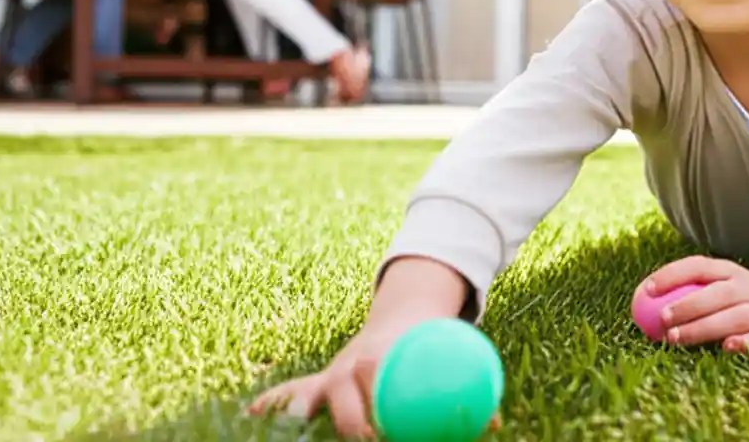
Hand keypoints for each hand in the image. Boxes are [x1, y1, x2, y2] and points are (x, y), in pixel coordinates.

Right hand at [248, 317, 500, 438]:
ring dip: (290, 406)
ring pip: (305, 391)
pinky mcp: (318, 387)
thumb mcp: (447, 356)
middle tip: (362, 439)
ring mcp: (329, 376)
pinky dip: (270, 403)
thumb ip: (470, 387)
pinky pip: (289, 394)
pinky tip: (250, 417)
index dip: (375, 394)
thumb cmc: (427, 345)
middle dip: (344, 416)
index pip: (375, 371)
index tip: (381, 427)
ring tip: (271, 422)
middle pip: (339, 389)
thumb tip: (497, 422)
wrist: (401, 318)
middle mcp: (349, 366)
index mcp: (381, 356)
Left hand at [641, 255, 748, 355]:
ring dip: (704, 328)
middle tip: (662, 319)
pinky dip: (746, 343)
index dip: (672, 275)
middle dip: (687, 306)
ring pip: (735, 317)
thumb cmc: (733, 296)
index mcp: (727, 271)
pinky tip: (726, 348)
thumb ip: (685, 289)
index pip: (698, 267)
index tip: (647, 290)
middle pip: (717, 294)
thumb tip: (640, 301)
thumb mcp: (714, 283)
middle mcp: (746, 287)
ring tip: (677, 338)